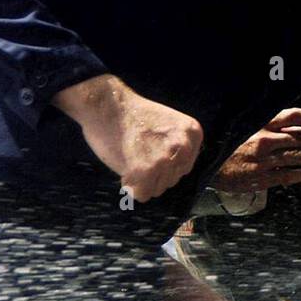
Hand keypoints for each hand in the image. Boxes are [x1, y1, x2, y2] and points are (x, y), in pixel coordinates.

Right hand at [54, 74, 202, 201]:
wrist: (107, 105)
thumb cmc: (132, 114)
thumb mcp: (170, 125)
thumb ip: (178, 147)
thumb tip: (176, 173)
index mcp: (193, 133)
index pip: (184, 167)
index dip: (163, 164)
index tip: (149, 151)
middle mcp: (184, 147)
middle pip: (171, 180)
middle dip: (153, 174)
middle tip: (136, 154)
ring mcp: (165, 160)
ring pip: (157, 190)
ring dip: (142, 181)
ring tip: (130, 158)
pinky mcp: (145, 171)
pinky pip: (142, 195)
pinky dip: (130, 187)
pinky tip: (124, 168)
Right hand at [210, 108, 300, 192]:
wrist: (200, 161)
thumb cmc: (226, 142)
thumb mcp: (246, 126)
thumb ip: (271, 127)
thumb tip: (299, 127)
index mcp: (261, 123)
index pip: (294, 116)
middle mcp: (265, 139)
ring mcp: (263, 160)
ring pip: (298, 156)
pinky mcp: (258, 177)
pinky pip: (284, 176)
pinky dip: (300, 174)